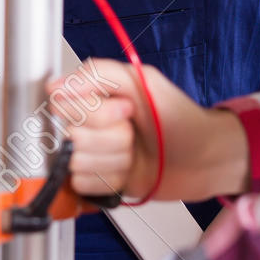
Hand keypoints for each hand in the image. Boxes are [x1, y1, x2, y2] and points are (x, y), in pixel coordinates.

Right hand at [49, 59, 250, 203]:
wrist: (203, 158)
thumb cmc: (178, 119)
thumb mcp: (143, 81)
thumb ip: (98, 73)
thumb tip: (56, 85)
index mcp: (91, 97)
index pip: (61, 105)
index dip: (95, 112)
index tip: (126, 110)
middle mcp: (85, 125)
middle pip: (71, 137)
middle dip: (111, 138)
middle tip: (133, 133)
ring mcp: (90, 155)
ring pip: (77, 163)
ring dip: (113, 160)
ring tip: (133, 153)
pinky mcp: (95, 182)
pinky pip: (83, 185)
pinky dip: (111, 180)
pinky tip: (127, 172)